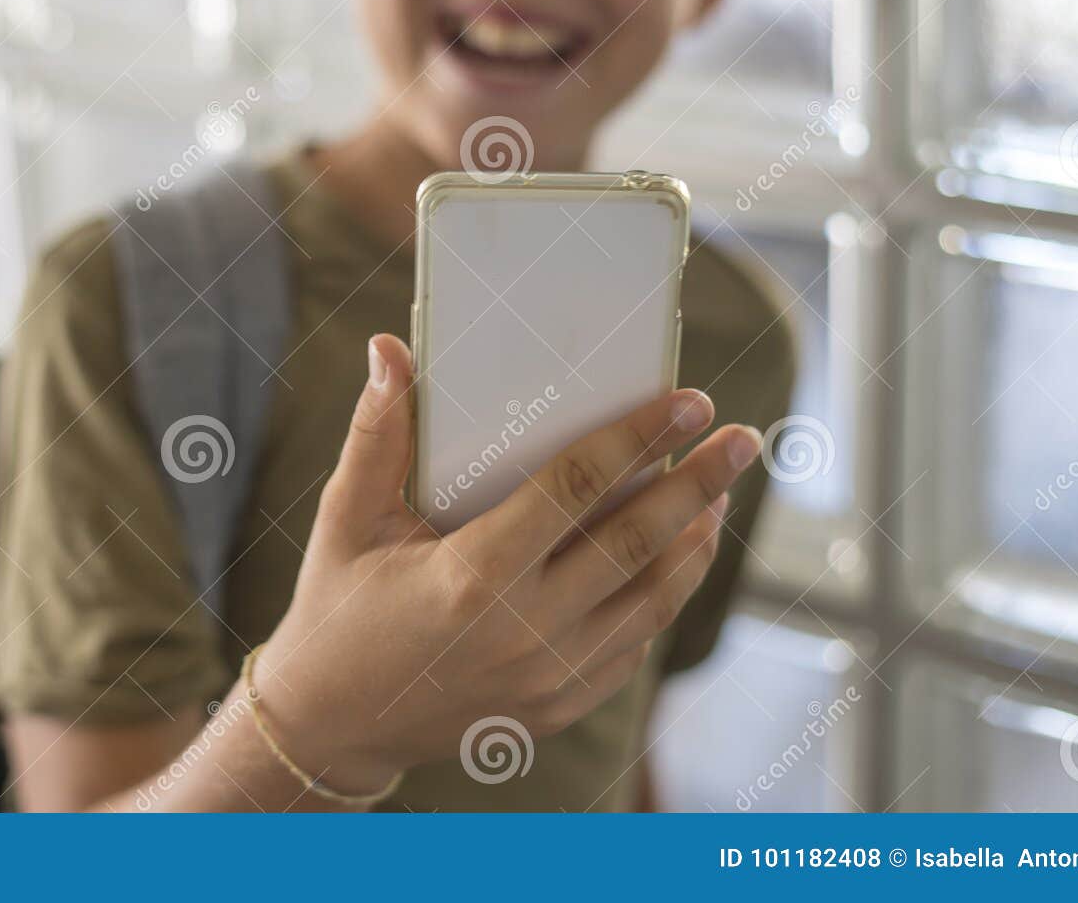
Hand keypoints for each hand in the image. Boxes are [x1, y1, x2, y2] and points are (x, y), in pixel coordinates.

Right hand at [255, 333, 761, 792]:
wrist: (334, 727)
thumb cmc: (338, 609)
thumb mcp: (347, 518)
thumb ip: (378, 434)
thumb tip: (389, 350)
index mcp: (472, 577)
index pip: (576, 489)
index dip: (637, 438)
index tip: (687, 401)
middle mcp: (523, 632)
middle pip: (637, 542)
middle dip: (698, 482)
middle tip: (743, 437)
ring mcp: (548, 678)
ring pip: (652, 600)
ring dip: (696, 540)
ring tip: (721, 490)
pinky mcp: (559, 707)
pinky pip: (634, 644)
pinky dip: (666, 594)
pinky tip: (679, 554)